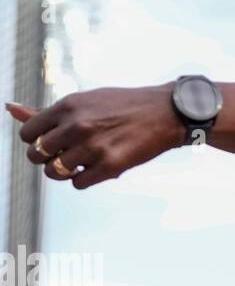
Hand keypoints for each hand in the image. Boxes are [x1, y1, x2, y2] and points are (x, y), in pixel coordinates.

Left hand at [5, 85, 185, 189]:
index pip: (28, 134)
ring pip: (54, 172)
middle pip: (36, 155)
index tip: (54, 141)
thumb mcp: (85, 102)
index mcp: (68, 106)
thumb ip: (47, 112)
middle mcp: (77, 125)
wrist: (167, 112)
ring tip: (83, 161)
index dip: (37, 141)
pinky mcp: (111, 165)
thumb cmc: (122, 106)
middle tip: (67, 153)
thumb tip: (9, 108)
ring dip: (65, 171)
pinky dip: (85, 179)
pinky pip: (78, 184)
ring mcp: (93, 146)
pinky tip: (99, 167)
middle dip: (48, 158)